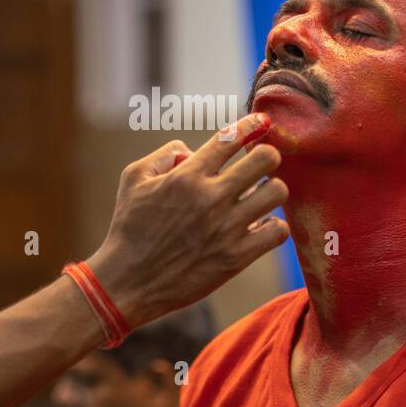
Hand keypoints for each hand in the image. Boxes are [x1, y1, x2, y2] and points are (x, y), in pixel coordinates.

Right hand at [89, 112, 288, 326]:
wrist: (128, 282)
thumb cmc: (128, 228)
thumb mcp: (133, 178)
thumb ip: (164, 154)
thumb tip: (192, 151)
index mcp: (187, 175)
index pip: (231, 138)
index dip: (252, 125)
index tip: (261, 124)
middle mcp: (211, 198)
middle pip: (266, 159)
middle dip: (267, 156)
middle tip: (260, 166)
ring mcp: (226, 228)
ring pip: (277, 192)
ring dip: (271, 191)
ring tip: (260, 198)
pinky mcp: (236, 258)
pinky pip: (277, 232)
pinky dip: (273, 226)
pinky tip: (260, 227)